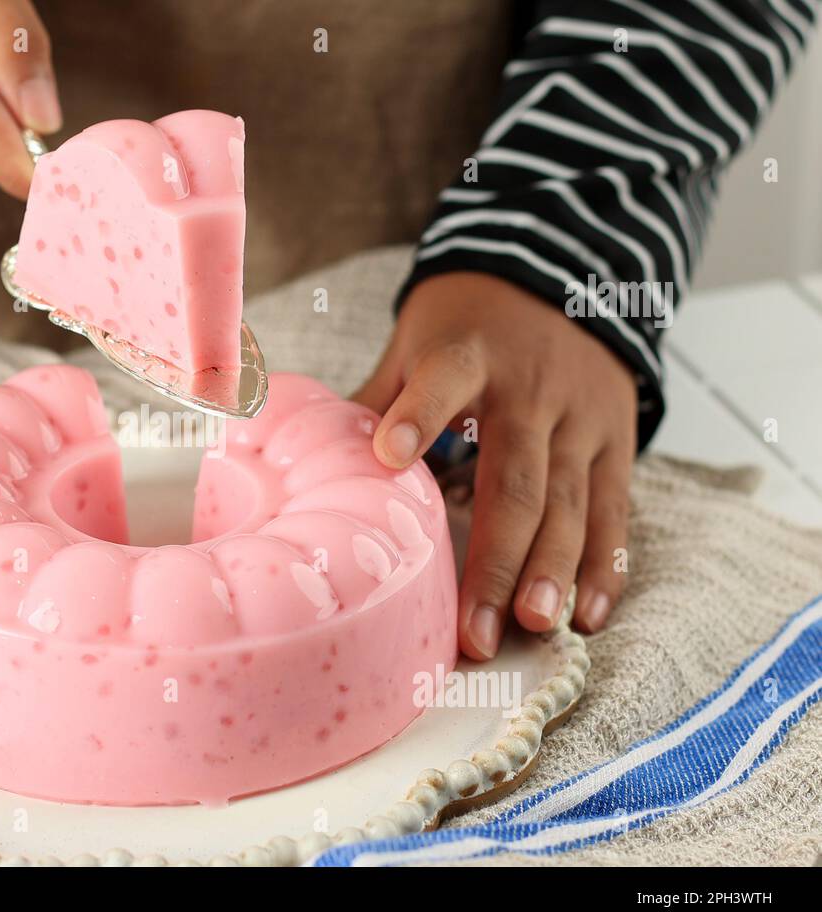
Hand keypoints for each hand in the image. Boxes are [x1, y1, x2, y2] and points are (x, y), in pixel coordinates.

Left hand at [353, 272, 635, 658]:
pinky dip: (605, 565)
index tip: (389, 456)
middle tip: (477, 629)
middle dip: (497, 560)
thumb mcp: (417, 341)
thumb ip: (378, 402)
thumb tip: (304, 459)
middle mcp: (531, 391)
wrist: (565, 273)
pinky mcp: (618, 442)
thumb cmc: (469, 324)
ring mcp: (582, 419)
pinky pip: (613, 511)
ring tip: (534, 627)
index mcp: (469, 355)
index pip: (443, 381)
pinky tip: (588, 615)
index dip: (418, 415)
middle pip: (516, 481)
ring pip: (571, 504)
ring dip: (553, 571)